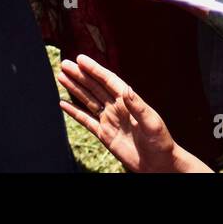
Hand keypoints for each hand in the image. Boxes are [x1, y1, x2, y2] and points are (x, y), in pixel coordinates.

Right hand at [58, 54, 211, 172]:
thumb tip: (126, 89)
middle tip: (65, 64)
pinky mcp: (104, 134)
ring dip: (75, 89)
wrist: (158, 164)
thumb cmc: (160, 142)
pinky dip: (74, 112)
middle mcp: (117, 107)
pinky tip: (63, 103)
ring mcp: (109, 120)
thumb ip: (138, 107)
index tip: (81, 59)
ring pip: (88, 100)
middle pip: (95, 87)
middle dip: (80, 75)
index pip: (108, 81)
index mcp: (128, 101)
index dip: (95, 70)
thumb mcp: (152, 123)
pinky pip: (86, 120)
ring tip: (62, 76)